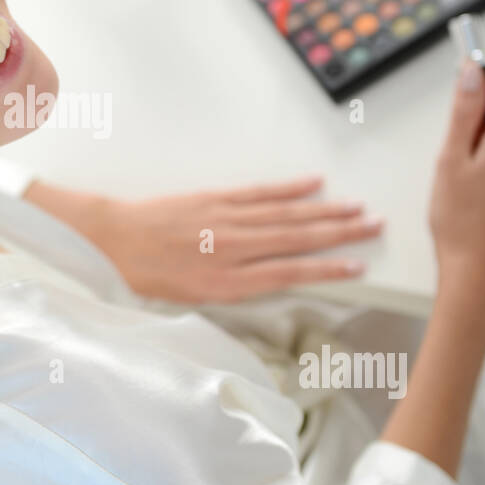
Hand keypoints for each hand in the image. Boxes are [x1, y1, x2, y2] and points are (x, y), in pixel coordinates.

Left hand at [89, 176, 383, 304]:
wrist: (110, 242)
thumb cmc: (145, 277)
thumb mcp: (191, 301)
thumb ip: (233, 291)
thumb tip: (271, 283)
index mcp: (228, 281)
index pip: (292, 273)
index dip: (329, 269)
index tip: (359, 266)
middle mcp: (232, 249)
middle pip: (298, 239)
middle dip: (341, 234)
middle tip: (375, 226)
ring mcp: (225, 220)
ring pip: (285, 214)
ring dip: (324, 211)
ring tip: (356, 208)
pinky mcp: (213, 198)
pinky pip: (258, 193)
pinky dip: (287, 188)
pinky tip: (311, 184)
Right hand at [430, 59, 484, 313]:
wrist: (479, 272)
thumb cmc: (462, 223)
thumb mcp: (452, 160)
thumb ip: (464, 113)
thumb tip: (471, 71)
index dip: (482, 85)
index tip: (470, 83)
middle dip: (484, 124)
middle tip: (470, 146)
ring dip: (484, 144)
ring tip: (477, 177)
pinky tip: (484, 190)